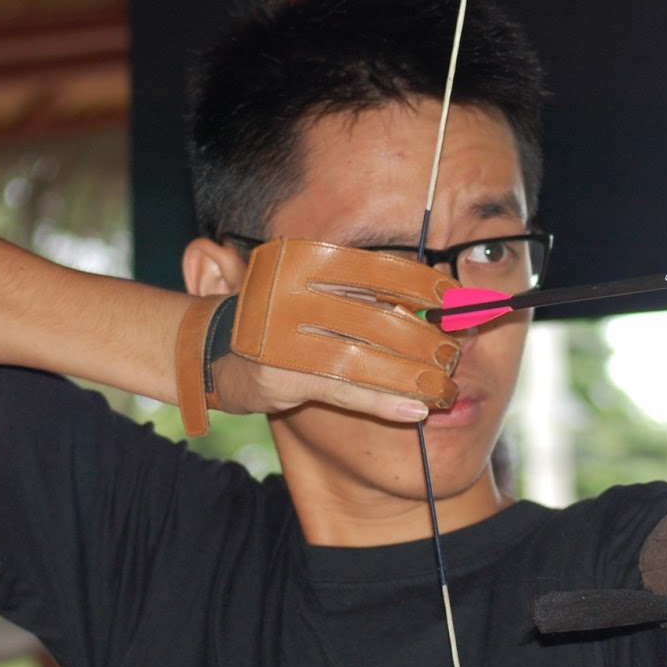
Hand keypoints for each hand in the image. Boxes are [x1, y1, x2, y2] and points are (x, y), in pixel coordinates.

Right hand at [205, 238, 461, 424]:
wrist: (209, 346)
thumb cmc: (280, 314)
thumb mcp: (318, 287)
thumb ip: (364, 290)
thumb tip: (433, 301)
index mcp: (310, 257)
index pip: (382, 269)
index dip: (426, 287)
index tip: (457, 303)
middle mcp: (295, 288)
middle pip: (382, 317)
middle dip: (427, 342)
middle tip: (455, 358)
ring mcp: (283, 330)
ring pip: (366, 355)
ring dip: (413, 377)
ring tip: (445, 389)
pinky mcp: (278, 372)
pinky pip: (342, 386)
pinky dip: (382, 399)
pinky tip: (414, 409)